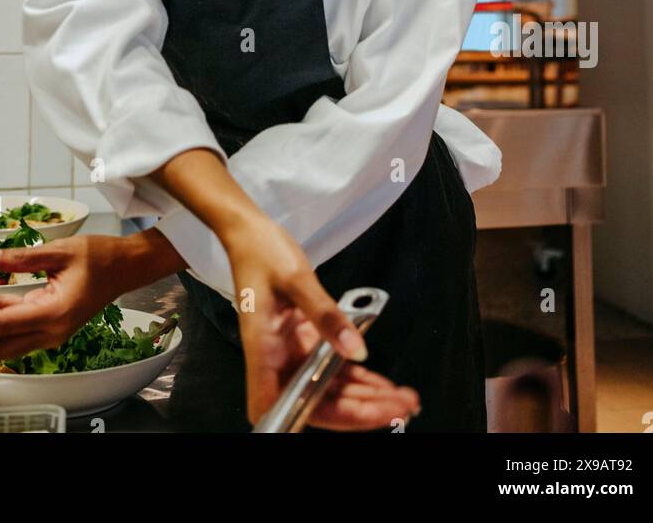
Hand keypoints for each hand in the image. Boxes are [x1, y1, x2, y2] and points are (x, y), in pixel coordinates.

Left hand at [0, 235, 143, 361]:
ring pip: (3, 342)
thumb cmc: (99, 257)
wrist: (126, 269)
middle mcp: (50, 332)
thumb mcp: (59, 250)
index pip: (0, 325)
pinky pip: (14, 329)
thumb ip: (19, 256)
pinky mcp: (48, 327)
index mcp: (54, 314)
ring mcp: (50, 333)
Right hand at [225, 216, 420, 431]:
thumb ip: (327, 315)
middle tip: (404, 406)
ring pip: (330, 391)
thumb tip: (357, 350)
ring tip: (403, 398)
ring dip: (366, 398)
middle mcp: (276, 361)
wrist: (248, 232)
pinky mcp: (303, 343)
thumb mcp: (296, 278)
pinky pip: (333, 370)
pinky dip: (358, 378)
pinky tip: (384, 383)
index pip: (287, 407)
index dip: (325, 419)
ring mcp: (291, 354)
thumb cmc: (261, 252)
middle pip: (318, 404)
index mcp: (263, 351)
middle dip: (362, 411)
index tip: (363, 415)